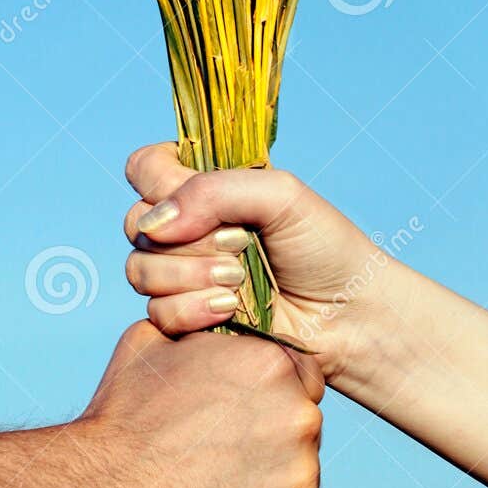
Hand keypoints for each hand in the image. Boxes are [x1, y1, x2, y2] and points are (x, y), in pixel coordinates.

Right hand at [77, 321, 323, 487]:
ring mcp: (303, 477)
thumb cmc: (119, 418)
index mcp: (273, 366)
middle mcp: (301, 417)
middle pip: (301, 425)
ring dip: (268, 484)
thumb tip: (208, 312)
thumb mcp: (151, 342)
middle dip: (270, 437)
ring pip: (297, 477)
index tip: (238, 416)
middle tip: (218, 457)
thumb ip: (199, 328)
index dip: (268, 395)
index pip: (300, 376)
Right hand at [123, 143, 387, 389]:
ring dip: (189, 275)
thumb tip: (153, 224)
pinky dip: (191, 310)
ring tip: (237, 280)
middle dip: (188, 237)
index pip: (145, 169)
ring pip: (140, 269)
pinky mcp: (188, 318)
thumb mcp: (280, 195)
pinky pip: (156, 312)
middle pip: (137, 223)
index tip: (192, 194)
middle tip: (240, 244)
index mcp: (207, 190)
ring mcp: (185, 276)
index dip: (157, 181)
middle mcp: (188, 230)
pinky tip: (230, 311)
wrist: (350, 316)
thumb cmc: (326, 248)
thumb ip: (212, 191)